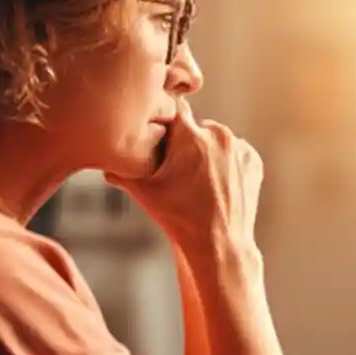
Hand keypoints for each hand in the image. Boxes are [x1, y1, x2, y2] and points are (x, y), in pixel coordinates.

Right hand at [105, 97, 263, 257]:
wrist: (219, 243)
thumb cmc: (178, 217)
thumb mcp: (143, 190)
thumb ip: (121, 167)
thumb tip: (102, 157)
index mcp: (190, 135)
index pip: (171, 111)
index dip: (163, 123)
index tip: (159, 136)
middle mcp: (218, 134)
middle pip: (195, 127)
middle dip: (185, 142)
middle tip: (178, 169)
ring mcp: (239, 148)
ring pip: (215, 140)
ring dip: (206, 152)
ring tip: (198, 180)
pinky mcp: (253, 161)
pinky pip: (234, 152)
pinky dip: (226, 162)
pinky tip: (216, 183)